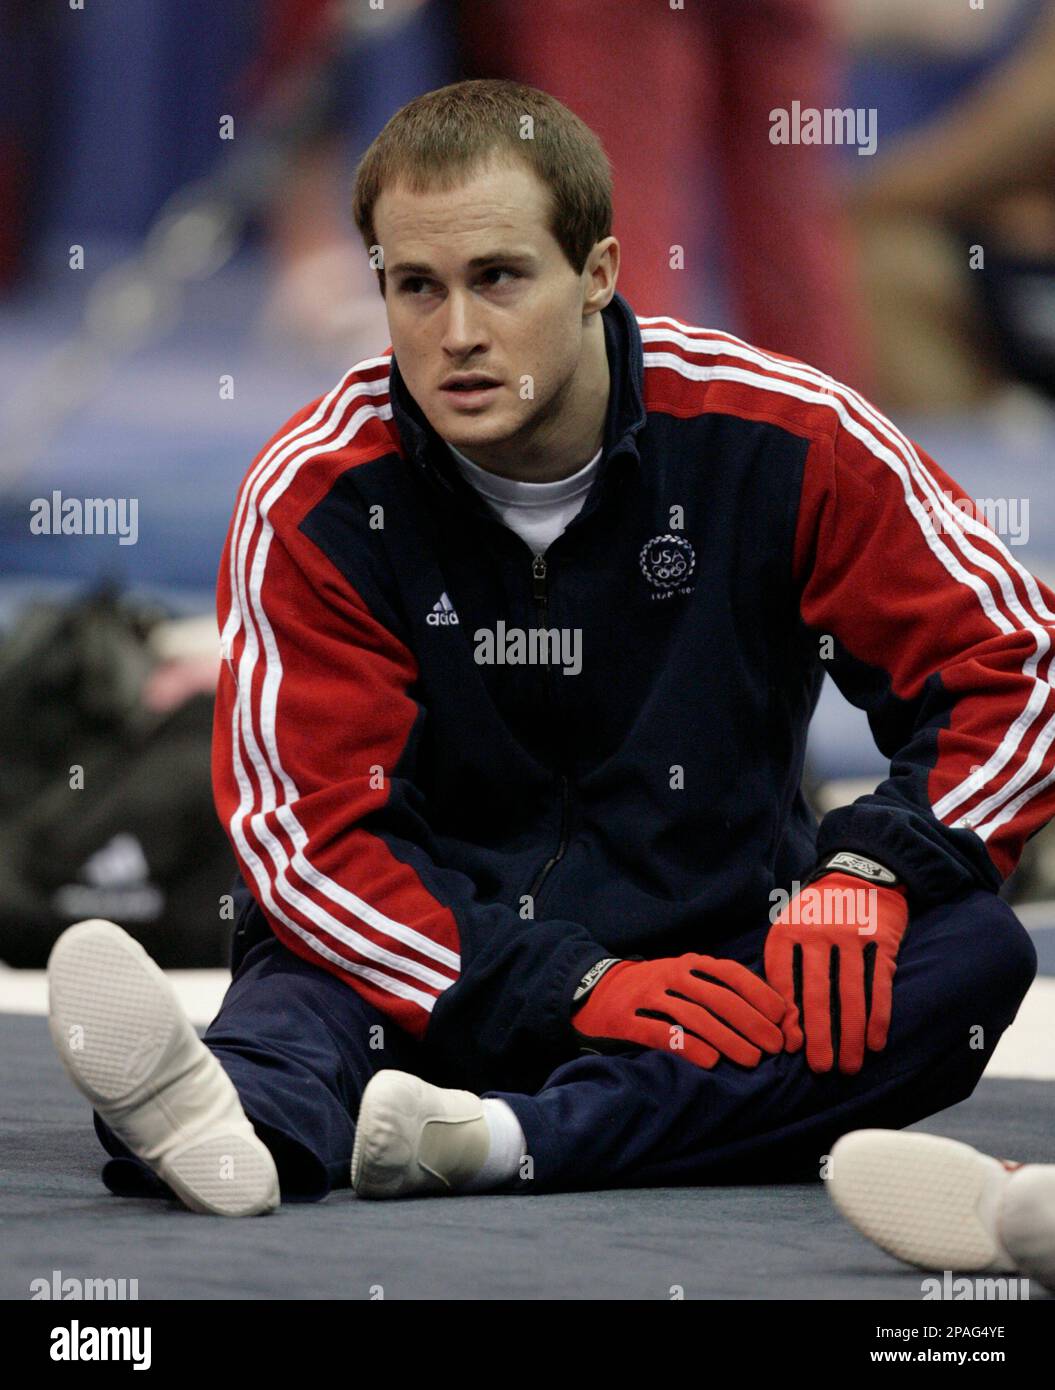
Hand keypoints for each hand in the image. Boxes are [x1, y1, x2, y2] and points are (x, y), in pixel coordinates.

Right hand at [570, 954, 785, 1069]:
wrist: (595, 989)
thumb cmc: (656, 988)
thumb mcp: (686, 978)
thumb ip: (721, 989)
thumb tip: (774, 1013)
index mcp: (689, 963)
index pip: (730, 973)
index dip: (759, 994)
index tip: (782, 1018)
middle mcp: (670, 975)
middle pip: (717, 998)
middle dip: (751, 1022)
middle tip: (773, 1046)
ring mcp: (647, 996)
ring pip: (693, 1016)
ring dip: (727, 1038)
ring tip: (751, 1059)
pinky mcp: (626, 1019)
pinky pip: (661, 1033)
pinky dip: (688, 1047)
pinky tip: (710, 1062)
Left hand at [764, 866, 909, 1074]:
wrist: (859, 871)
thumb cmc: (817, 912)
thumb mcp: (790, 927)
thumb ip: (784, 967)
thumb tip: (784, 1023)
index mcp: (788, 932)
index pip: (783, 981)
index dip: (788, 1017)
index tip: (792, 1048)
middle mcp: (818, 934)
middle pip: (818, 994)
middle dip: (820, 1037)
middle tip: (822, 1069)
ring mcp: (852, 937)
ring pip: (851, 996)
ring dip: (852, 1036)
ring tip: (851, 1066)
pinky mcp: (881, 941)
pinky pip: (880, 986)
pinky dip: (878, 1017)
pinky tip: (875, 1043)